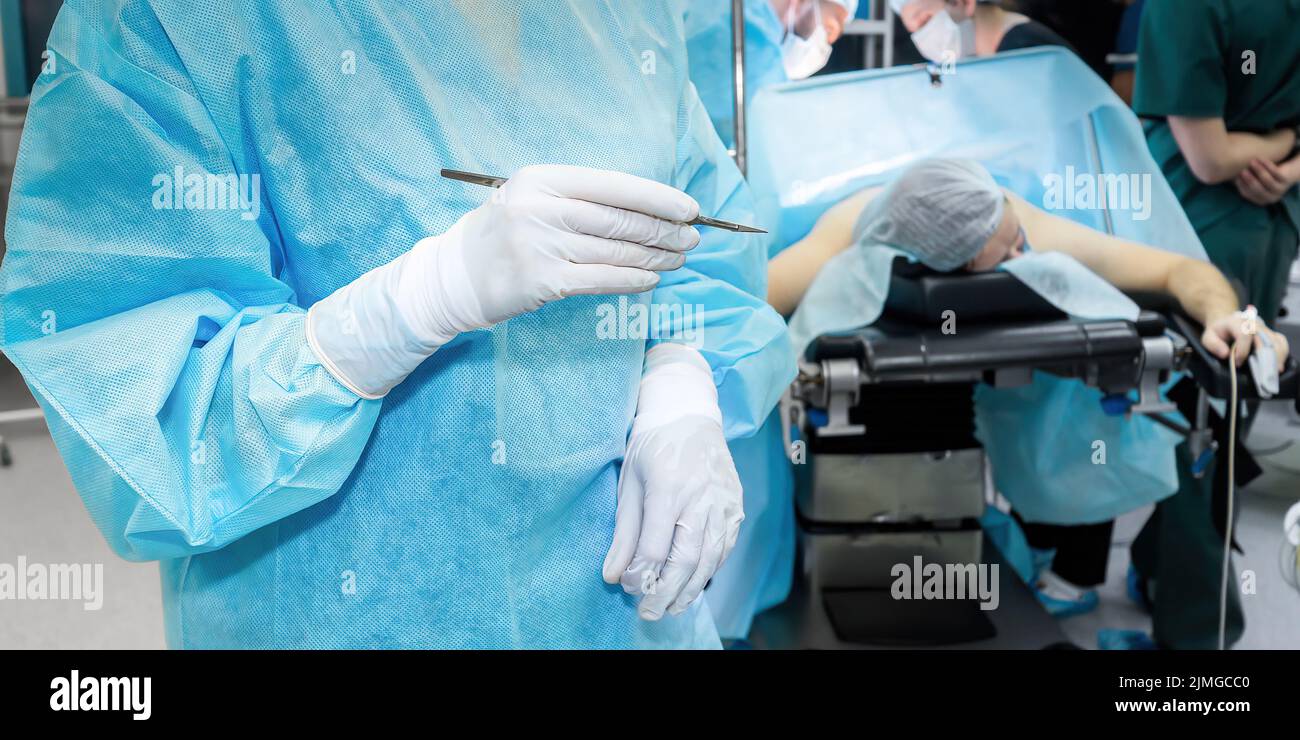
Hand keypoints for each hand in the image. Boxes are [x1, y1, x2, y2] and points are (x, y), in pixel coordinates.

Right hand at [431, 165, 700, 332]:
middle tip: (693, 238)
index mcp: (542, 179)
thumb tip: (648, 208)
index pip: (613, 185)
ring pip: (616, 251)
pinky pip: (602, 279)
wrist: (456, 275)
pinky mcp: (543, 282)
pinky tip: (652, 279)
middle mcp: (541, 208)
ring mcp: (540, 246)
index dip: (656, 197)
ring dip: (656, 256)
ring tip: (679, 258)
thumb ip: (581, 200)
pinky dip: (633, 279)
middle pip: (619, 219)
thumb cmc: (506, 234)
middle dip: (664, 230)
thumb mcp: (534, 199)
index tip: (688, 208)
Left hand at [603, 414, 743, 619]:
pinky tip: (693, 582)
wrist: (689, 415)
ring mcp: (723, 504)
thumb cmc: (652, 447)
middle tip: (648, 612)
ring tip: (670, 606)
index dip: (640, 575)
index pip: (654, 547)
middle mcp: (700, 499)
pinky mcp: (736, 507)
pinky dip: (708, 570)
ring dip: (689, 590)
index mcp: (668, 488)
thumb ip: (624, 532)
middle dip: (664, 593)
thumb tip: (613, 575)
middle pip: (685, 560)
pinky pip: (724, 548)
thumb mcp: (629, 484)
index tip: (628, 587)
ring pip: (709, 560)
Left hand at [1202, 307, 1289, 371]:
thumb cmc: (1217, 332)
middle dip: (1265, 357)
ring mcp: (1264, 328)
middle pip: (1265, 338)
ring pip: (1275, 341)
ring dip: (1276, 357)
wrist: (1225, 323)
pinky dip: (1281, 353)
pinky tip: (1278, 365)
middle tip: (1263, 373)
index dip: (1242, 350)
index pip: (1245, 334)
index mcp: (1237, 322)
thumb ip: (1213, 345)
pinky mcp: (1270, 333)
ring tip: (1273, 372)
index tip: (1237, 363)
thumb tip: (1225, 354)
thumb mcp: (1207, 337)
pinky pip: (1280, 342)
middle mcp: (1253, 323)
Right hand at [1235, 157, 1296, 206]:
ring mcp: (1280, 190)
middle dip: (1249, 179)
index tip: (1235, 176)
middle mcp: (1271, 198)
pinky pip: (1275, 172)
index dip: (1241, 185)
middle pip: (1257, 189)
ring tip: (1251, 161)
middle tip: (1242, 170)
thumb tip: (1225, 176)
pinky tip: (1260, 158)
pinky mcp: (1286, 180)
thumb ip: (1242, 181)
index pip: (1247, 194)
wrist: (1286, 174)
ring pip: (1267, 180)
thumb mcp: (1254, 181)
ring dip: (1258, 170)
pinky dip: (1266, 164)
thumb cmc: (1265, 177)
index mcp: (1261, 200)